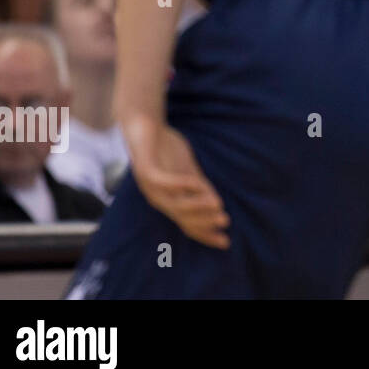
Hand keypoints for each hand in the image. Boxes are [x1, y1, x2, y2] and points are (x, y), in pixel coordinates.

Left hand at [121, 113, 229, 248]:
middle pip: (182, 218)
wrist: (143, 127)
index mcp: (168, 200)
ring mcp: (150, 186)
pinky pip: (164, 181)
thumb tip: (217, 203)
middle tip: (225, 221)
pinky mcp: (145, 171)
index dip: (205, 233)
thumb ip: (199, 186)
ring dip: (197, 205)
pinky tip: (197, 182)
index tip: (225, 241)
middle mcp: (157, 199)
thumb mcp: (188, 169)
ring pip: (174, 203)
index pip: (188, 224)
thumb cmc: (166, 148)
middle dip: (204, 222)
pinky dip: (181, 184)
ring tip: (218, 204)